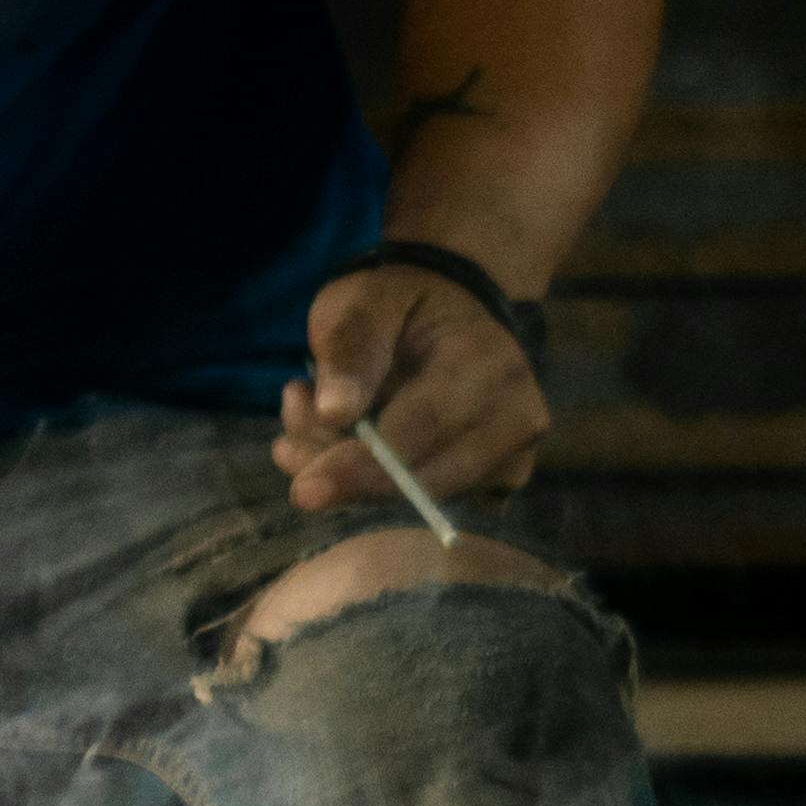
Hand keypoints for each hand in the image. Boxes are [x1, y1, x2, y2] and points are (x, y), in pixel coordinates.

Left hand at [273, 256, 547, 509]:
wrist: (451, 312)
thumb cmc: (401, 305)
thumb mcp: (363, 302)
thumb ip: (350, 349)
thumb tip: (336, 414)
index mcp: (488, 360)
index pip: (423, 426)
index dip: (361, 464)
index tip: (305, 490)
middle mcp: (517, 415)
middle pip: (427, 477)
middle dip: (349, 477)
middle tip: (287, 450)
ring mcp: (514, 456)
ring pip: (422, 497)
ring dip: (353, 476)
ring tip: (309, 426)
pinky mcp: (496, 484)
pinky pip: (426, 504)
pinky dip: (374, 485)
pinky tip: (341, 445)